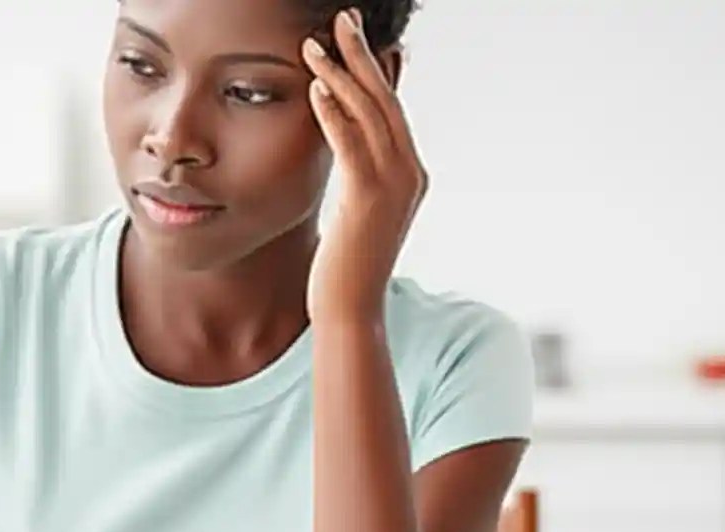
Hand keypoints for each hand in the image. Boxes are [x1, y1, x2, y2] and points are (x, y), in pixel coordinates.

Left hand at [302, 8, 428, 322]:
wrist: (350, 310)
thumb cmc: (345, 266)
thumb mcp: (357, 212)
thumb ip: (358, 177)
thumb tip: (350, 150)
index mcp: (409, 174)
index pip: (391, 109)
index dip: (374, 69)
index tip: (355, 38)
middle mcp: (409, 174)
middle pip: (385, 100)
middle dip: (361, 56)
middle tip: (341, 19)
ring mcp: (394, 187)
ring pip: (369, 115)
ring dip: (341, 74)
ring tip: (315, 43)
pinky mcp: (368, 200)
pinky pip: (352, 145)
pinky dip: (335, 114)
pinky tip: (317, 87)